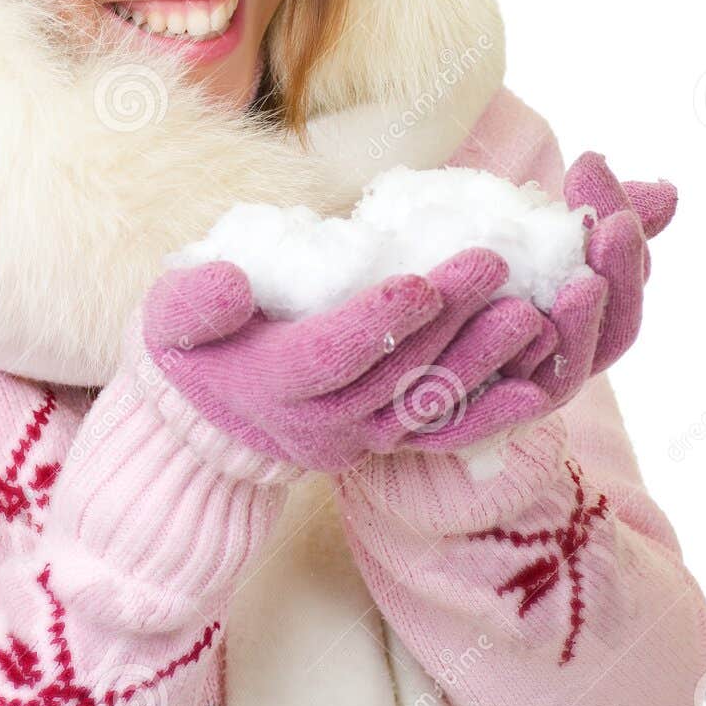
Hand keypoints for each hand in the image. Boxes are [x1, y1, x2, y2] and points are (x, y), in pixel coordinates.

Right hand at [141, 248, 550, 472]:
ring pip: (428, 401)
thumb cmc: (191, 345)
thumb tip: (229, 282)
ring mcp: (358, 437)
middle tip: (497, 264)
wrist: (202, 420)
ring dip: (483, 360)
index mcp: (271, 382)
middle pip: (394, 372)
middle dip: (448, 320)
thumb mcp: (169, 316)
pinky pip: (443, 431)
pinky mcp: (384, 440)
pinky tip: (536, 387)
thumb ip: (193, 300)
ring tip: (530, 311)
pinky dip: (490, 414)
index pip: (333, 353)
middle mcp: (322, 422)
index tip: (422, 280)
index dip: (378, 320)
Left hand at [372, 152, 676, 450]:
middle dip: (618, 277)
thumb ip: (587, 215)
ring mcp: (507, 401)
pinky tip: (523, 338)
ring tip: (583, 281)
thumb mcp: (515, 238)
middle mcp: (552, 370)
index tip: (606, 184)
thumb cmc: (450, 280)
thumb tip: (666, 191)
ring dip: (581, 328)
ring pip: (561, 377)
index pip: (622, 295)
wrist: (354, 347)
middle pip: (608, 337)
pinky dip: (510, 394)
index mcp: (574, 329)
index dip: (626, 248)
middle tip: (612, 225)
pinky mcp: (448, 425)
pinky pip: (484, 419)